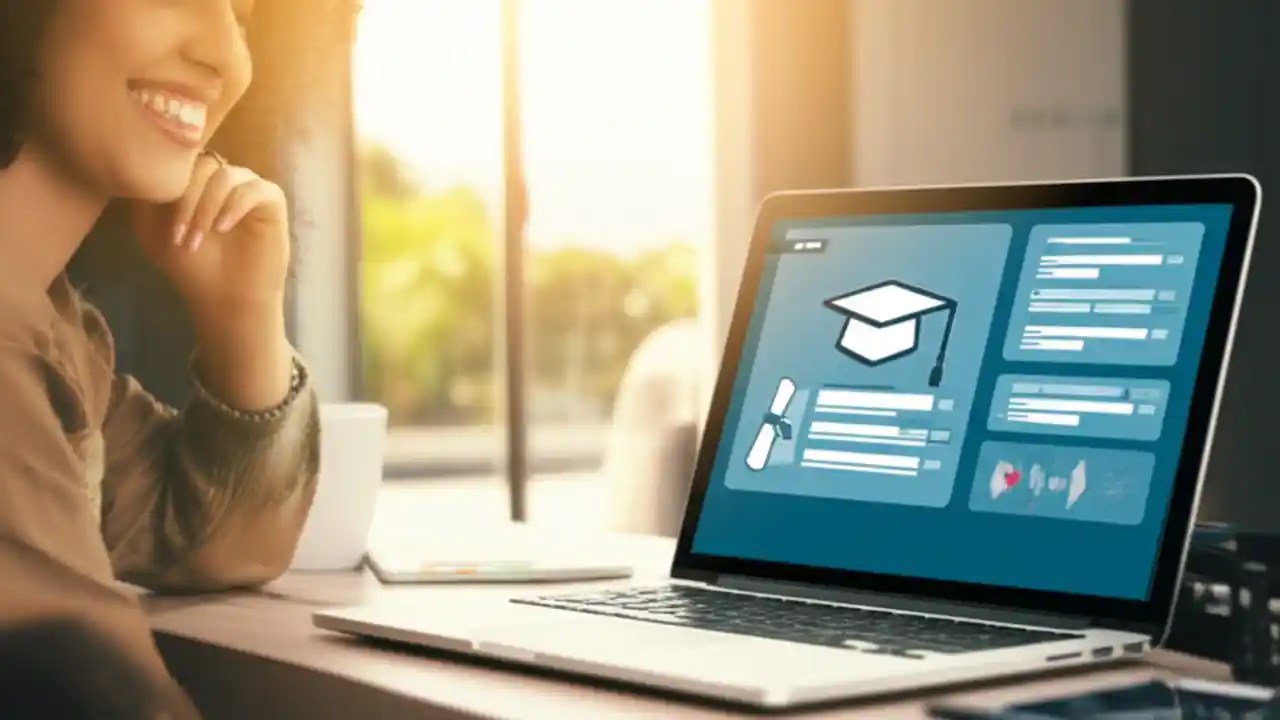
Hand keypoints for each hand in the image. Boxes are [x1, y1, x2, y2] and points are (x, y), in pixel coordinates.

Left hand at [130, 152, 290, 314]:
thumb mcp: (151, 227)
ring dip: (206, 207)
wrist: (225, 297)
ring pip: (225, 174)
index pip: (181, 160)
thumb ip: (147, 193)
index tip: (163, 228)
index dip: (168, 188)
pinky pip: (253, 188)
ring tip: (198, 238)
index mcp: (195, 178)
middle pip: (201, 165)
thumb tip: (147, 163)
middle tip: (180, 236)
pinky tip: (223, 228)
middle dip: (186, 201)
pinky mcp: (272, 200)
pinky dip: (234, 206)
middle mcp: (222, 177)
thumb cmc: (190, 265)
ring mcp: (248, 186)